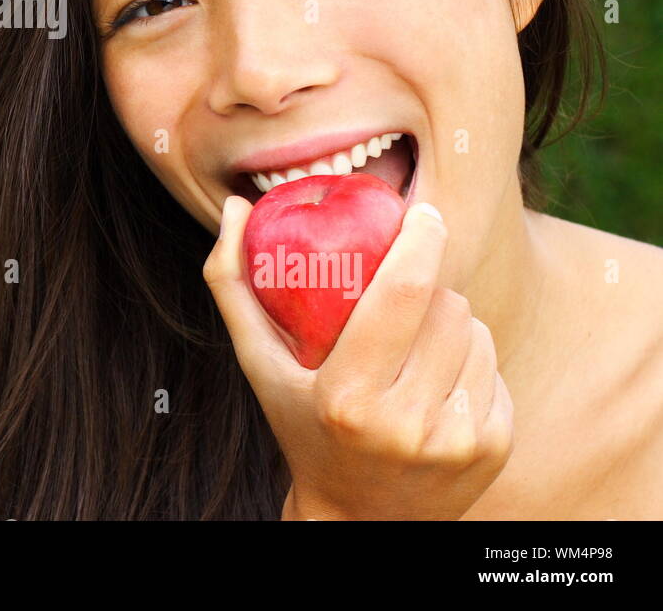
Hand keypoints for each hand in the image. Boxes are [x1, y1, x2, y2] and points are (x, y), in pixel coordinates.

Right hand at [204, 195, 514, 519]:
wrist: (359, 522)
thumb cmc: (299, 426)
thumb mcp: (258, 363)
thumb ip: (233, 284)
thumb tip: (234, 206)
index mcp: (346, 396)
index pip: (402, 294)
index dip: (421, 242)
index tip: (422, 214)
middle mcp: (405, 422)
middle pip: (446, 306)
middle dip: (430, 285)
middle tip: (404, 293)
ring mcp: (454, 439)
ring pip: (476, 331)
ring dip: (452, 320)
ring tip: (416, 340)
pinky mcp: (491, 448)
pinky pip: (494, 368)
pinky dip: (470, 359)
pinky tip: (439, 379)